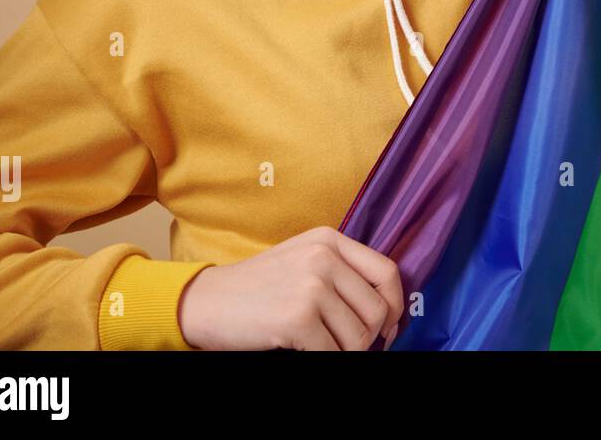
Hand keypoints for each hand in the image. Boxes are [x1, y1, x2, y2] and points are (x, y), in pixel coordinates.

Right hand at [177, 226, 404, 350]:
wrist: (204, 302)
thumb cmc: (257, 288)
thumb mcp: (303, 261)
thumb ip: (342, 272)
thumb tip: (387, 310)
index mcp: (329, 240)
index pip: (387, 272)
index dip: (395, 305)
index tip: (389, 328)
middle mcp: (324, 257)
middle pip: (378, 309)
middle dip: (370, 337)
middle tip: (350, 347)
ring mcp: (312, 286)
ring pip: (360, 336)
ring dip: (346, 352)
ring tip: (324, 348)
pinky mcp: (297, 318)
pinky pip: (334, 354)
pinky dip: (325, 360)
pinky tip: (306, 353)